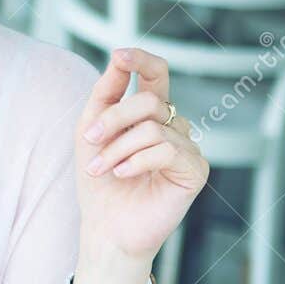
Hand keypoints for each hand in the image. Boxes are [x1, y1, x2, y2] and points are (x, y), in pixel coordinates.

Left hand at [75, 48, 208, 262]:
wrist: (105, 228)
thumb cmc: (99, 183)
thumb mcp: (91, 132)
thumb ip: (104, 95)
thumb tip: (116, 58)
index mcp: (151, 114)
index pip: (156, 75)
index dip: (141, 60)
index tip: (119, 55)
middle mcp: (173, 127)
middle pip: (149, 100)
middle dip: (112, 119)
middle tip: (89, 141)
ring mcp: (187, 147)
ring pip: (152, 128)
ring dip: (117, 148)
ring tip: (100, 169)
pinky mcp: (195, 170)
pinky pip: (166, 149)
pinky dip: (136, 161)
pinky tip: (122, 175)